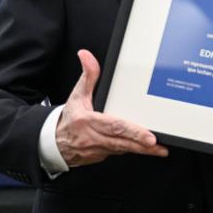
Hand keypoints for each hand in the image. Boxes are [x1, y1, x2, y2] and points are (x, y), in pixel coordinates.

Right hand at [55, 50, 168, 166]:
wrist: (53, 142)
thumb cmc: (69, 118)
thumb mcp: (77, 95)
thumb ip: (88, 75)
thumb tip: (86, 55)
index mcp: (88, 121)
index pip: (114, 127)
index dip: (133, 132)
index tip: (149, 137)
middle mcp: (93, 138)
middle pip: (122, 143)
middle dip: (143, 145)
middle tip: (159, 147)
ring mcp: (97, 150)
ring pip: (122, 150)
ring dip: (141, 150)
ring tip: (159, 149)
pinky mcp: (101, 156)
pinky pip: (118, 153)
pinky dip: (131, 150)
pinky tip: (143, 148)